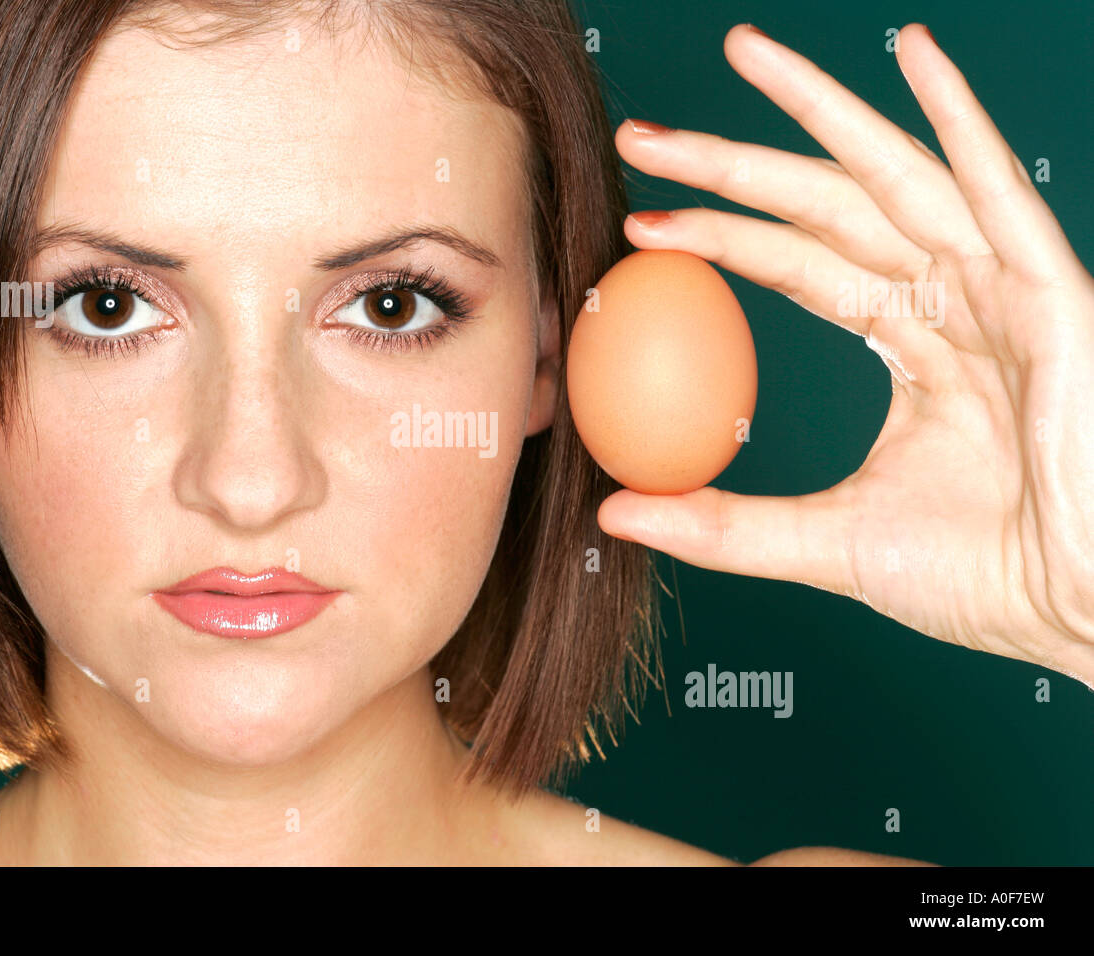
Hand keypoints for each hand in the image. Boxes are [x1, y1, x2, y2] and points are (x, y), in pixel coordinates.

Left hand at [597, 23, 1093, 687]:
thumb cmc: (987, 575)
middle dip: (737, 163)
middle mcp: (955, 299)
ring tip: (745, 53)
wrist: (1082, 613)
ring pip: (896, 178)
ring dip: (820, 110)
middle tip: (647, 135)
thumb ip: (728, 524)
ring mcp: (1005, 289)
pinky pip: (1002, 193)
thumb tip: (617, 512)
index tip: (640, 226)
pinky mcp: (1055, 296)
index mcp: (914, 342)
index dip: (721, 238)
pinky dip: (961, 119)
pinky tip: (915, 55)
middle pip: (827, 206)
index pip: (798, 265)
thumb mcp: (832, 542)